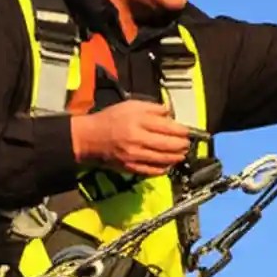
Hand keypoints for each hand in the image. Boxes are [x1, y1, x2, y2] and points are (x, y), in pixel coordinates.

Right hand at [71, 100, 191, 176]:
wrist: (89, 137)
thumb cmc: (110, 119)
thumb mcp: (130, 105)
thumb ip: (152, 108)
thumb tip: (169, 113)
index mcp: (138, 122)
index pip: (167, 127)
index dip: (181, 130)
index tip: (187, 131)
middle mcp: (138, 139)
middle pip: (168, 145)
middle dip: (182, 145)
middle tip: (187, 143)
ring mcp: (134, 156)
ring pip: (163, 159)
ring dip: (176, 157)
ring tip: (182, 154)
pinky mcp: (130, 167)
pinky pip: (151, 171)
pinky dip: (163, 169)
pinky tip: (168, 165)